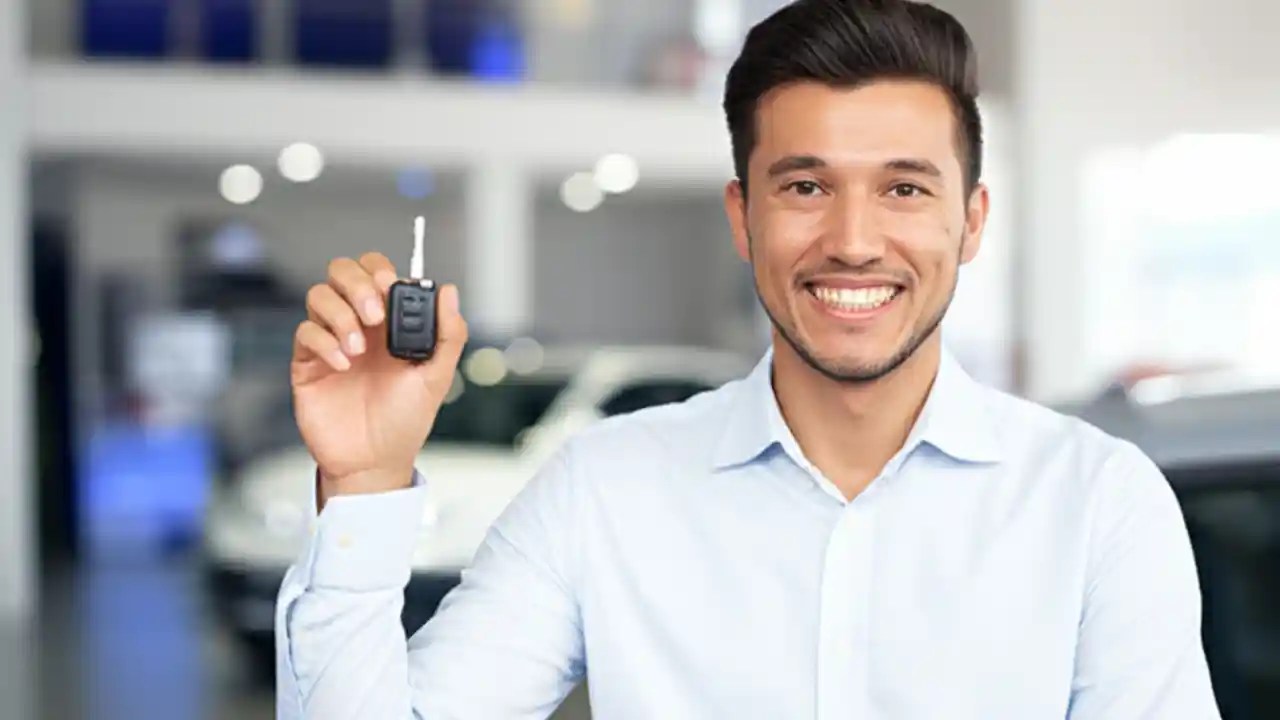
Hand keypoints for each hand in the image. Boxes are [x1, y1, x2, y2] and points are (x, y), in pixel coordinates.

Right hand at [290, 252, 466, 507]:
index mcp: (389, 322)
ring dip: (340, 315)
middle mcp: (358, 324)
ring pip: (319, 295)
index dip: (379, 270)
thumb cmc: (404, 421)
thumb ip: (448, 334)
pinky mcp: (308, 362)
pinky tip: (343, 365)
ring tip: (358, 348)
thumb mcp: (437, 377)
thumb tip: (449, 291)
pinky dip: (323, 342)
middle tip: (374, 315)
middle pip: (341, 272)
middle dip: (356, 284)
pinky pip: (304, 332)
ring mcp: (331, 340)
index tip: (390, 287)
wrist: (374, 461)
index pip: (376, 271)